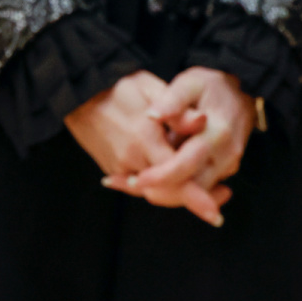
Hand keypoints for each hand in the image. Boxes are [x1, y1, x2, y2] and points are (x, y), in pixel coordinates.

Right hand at [68, 72, 218, 217]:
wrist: (80, 96)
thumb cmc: (119, 88)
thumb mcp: (151, 87)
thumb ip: (178, 109)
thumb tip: (202, 121)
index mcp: (144, 138)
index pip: (176, 176)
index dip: (198, 197)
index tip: (215, 213)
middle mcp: (131, 159)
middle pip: (167, 191)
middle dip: (194, 199)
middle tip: (221, 200)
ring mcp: (120, 168)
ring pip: (154, 192)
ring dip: (179, 194)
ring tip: (207, 193)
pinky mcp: (113, 170)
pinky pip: (140, 186)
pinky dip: (160, 188)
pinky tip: (178, 181)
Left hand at [126, 67, 255, 226]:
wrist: (245, 92)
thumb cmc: (214, 86)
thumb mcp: (192, 82)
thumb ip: (172, 99)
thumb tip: (152, 115)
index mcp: (216, 133)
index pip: (185, 165)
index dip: (160, 176)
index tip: (135, 179)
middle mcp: (225, 156)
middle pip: (190, 189)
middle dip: (159, 190)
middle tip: (127, 182)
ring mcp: (227, 166)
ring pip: (194, 192)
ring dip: (165, 190)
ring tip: (132, 179)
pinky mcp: (224, 171)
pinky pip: (199, 187)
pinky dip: (176, 186)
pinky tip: (151, 177)